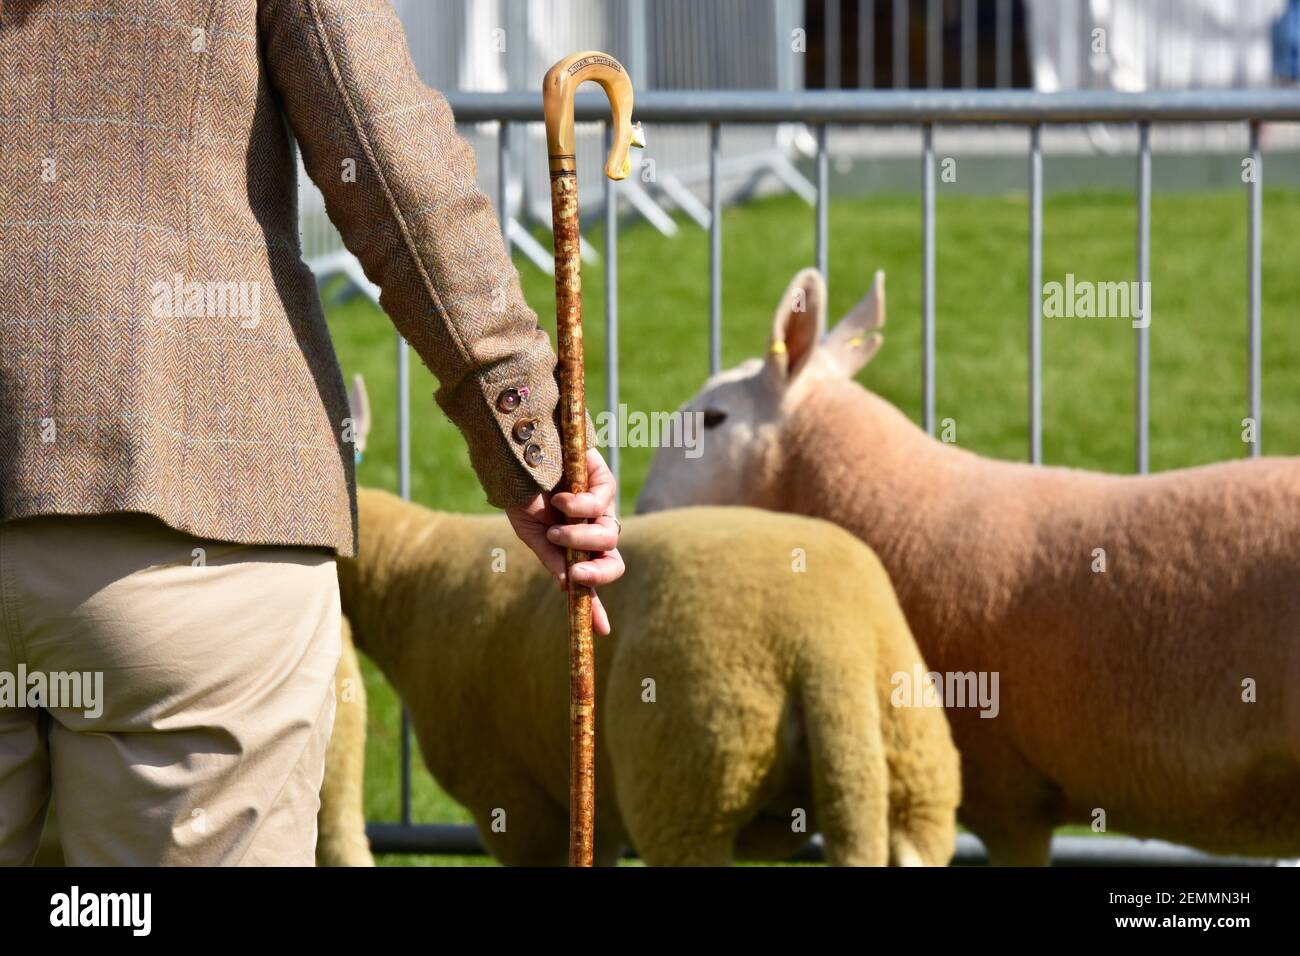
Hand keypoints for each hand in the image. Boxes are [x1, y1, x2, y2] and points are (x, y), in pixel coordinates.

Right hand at [506, 448, 623, 635]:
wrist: (517, 455)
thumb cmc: (524, 495)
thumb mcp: (533, 534)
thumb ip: (553, 559)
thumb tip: (568, 587)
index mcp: (575, 548)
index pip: (592, 580)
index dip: (597, 607)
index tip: (601, 631)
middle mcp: (592, 530)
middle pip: (613, 563)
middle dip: (598, 573)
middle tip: (580, 575)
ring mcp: (601, 507)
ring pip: (607, 537)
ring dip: (579, 539)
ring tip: (556, 529)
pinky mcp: (604, 481)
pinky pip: (601, 505)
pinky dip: (578, 507)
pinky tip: (561, 498)